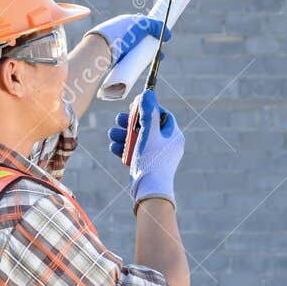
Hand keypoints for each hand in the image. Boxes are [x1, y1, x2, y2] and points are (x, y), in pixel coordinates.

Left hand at [89, 13, 171, 63]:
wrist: (103, 48)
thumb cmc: (122, 33)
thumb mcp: (142, 24)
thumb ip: (157, 26)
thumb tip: (169, 35)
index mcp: (126, 22)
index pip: (143, 26)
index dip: (154, 32)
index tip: (161, 40)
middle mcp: (122, 33)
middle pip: (141, 41)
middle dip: (152, 47)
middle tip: (160, 54)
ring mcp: (119, 46)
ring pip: (136, 52)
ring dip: (146, 56)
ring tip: (154, 61)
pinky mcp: (116, 59)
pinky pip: (130, 61)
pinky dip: (138, 63)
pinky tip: (143, 67)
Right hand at [107, 89, 184, 207]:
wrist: (149, 192)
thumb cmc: (152, 161)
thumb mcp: (149, 133)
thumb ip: (148, 113)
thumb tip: (148, 93)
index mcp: (173, 136)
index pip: (162, 115)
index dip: (148, 108)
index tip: (134, 106)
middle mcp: (167, 145)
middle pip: (148, 126)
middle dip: (131, 123)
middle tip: (119, 120)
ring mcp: (157, 156)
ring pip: (139, 139)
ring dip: (124, 135)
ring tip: (112, 134)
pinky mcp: (147, 165)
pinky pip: (136, 152)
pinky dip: (125, 148)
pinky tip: (114, 147)